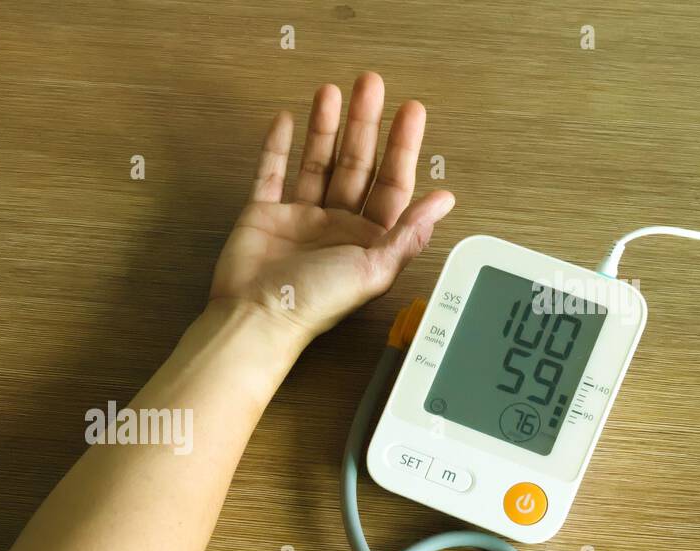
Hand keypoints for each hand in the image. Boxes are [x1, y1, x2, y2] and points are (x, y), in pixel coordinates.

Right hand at [209, 73, 454, 345]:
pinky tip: (287, 121)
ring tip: (330, 91)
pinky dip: (277, 148)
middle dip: (364, 123)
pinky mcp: (264, 216)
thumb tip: (444, 200)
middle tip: (370, 85)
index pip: (392, 184)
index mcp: (367, 240)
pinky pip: (272, 175)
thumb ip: (409, 232)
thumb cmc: (314, 303)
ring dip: (325, 126)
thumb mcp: (374, 268)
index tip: (410, 111)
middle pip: (356, 165)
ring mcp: (299, 219)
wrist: (256, 318)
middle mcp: (336, 227)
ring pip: (317, 162)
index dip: (403, 146)